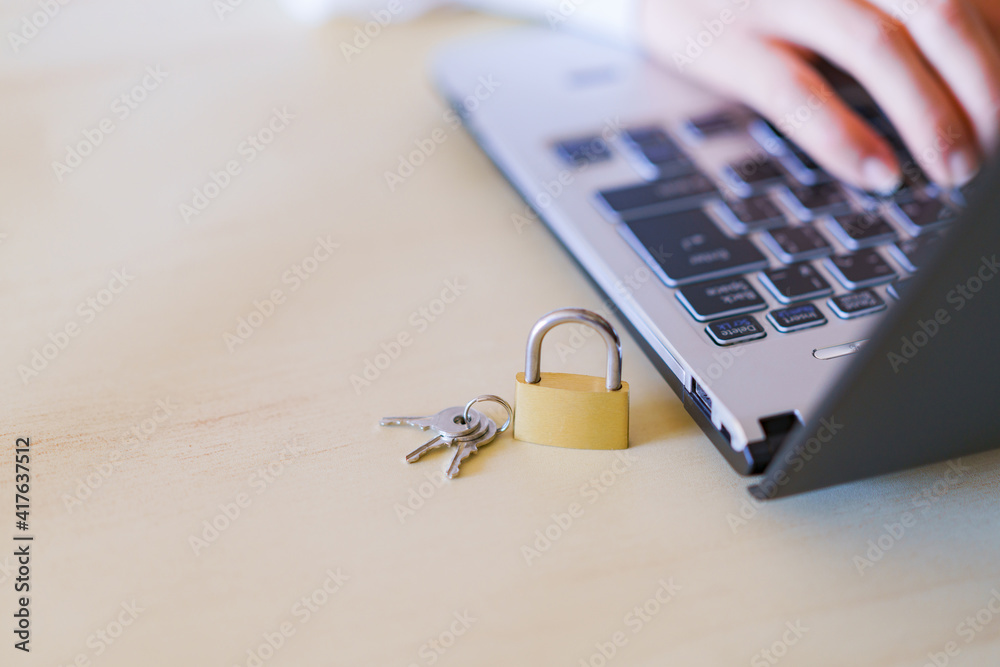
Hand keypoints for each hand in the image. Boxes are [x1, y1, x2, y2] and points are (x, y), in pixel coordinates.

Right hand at [640, 0, 999, 191]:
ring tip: (955, 170)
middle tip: (998, 147)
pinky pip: (797, 92)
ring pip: (877, 48)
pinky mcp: (730, 42)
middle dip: (983, 86)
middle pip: (938, 12)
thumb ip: (900, 17)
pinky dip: (842, 135)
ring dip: (928, 113)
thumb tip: (976, 68)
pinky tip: (876, 172)